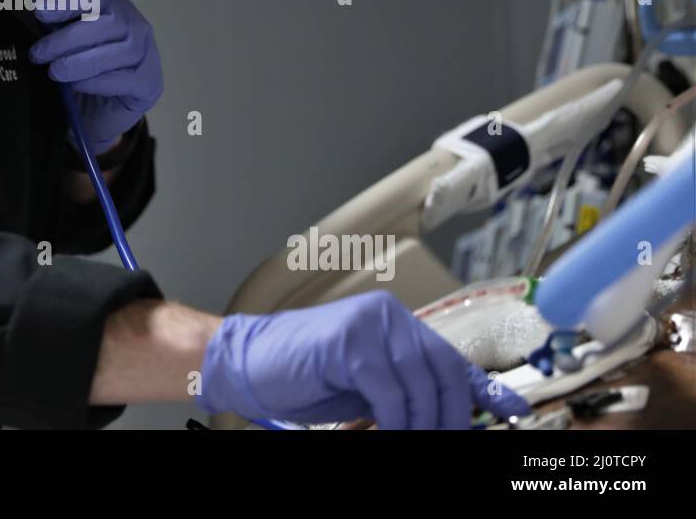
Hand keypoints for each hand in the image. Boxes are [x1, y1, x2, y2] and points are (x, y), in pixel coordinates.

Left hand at [28, 0, 161, 152]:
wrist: (102, 112)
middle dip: (65, 39)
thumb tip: (37, 3)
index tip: (39, 12)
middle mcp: (136, 27)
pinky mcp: (149, 83)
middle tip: (38, 54)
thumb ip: (58, 25)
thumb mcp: (70, 45)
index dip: (65, 3)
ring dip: (78, 63)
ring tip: (55, 72)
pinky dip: (96, 83)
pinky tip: (78, 85)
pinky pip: (123, 80)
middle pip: (104, 25)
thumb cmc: (86, 72)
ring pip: (114, 53)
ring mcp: (147, 54)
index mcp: (116, 9)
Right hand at [196, 290, 532, 428]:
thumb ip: (406, 392)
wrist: (246, 362)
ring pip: (419, 382)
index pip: (448, 358)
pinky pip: (389, 389)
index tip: (512, 412)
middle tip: (444, 441)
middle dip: (450, 417)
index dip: (483, 389)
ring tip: (412, 442)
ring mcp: (368, 324)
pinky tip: (388, 432)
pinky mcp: (348, 341)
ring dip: (422, 424)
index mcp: (394, 323)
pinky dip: (395, 420)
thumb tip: (446, 415)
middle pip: (441, 371)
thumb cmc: (302, 376)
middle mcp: (387, 317)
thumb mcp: (367, 388)